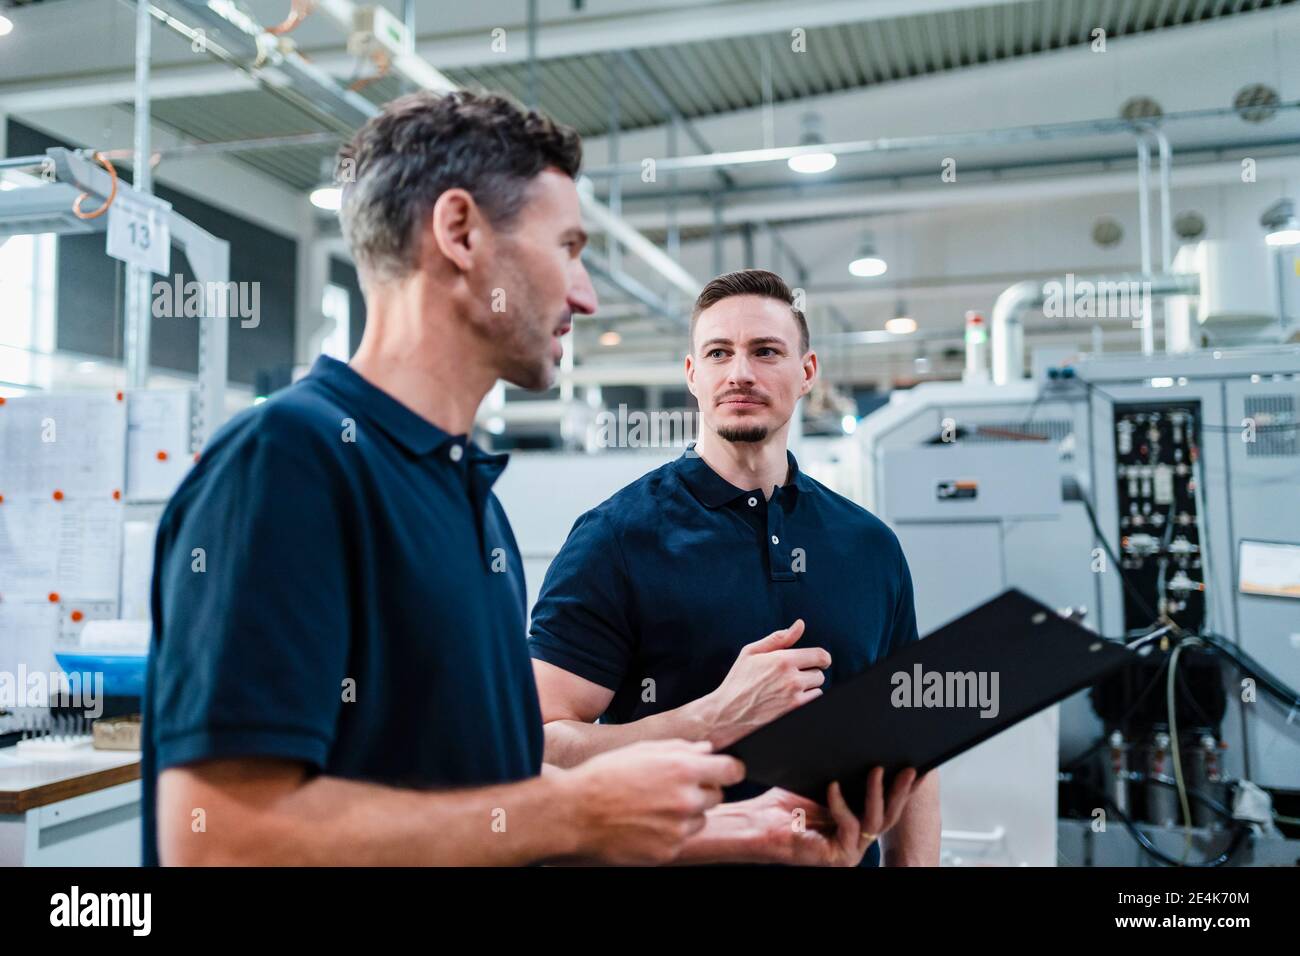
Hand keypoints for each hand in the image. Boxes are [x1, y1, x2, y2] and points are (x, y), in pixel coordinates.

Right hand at [560, 739, 745, 864]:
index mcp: (683, 769)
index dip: (728, 770)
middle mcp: (686, 799)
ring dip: (687, 814)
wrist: (575, 813)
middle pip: (717, 796)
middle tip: (672, 789)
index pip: (732, 770)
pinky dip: (670, 833)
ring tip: (654, 807)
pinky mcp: (668, 851)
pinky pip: (682, 840)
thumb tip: (706, 750)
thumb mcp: (643, 749)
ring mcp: (678, 829)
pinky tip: (646, 823)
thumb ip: (680, 748)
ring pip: (701, 819)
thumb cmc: (605, 776)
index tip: (723, 772)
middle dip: (701, 791)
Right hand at [702, 619, 829, 748]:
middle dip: (809, 673)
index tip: (820, 661)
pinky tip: (788, 700)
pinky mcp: (794, 713)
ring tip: (787, 690)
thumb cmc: (738, 680)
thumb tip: (800, 624)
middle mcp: (792, 679)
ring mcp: (794, 698)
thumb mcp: (751, 652)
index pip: (821, 656)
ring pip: (818, 690)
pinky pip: (813, 703)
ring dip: (808, 689)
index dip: (823, 658)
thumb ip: (778, 638)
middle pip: (819, 674)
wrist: (728, 713)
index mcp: (782, 660)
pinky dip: (805, 701)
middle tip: (791, 677)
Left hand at [748, 767, 922, 865]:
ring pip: (875, 821)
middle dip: (901, 790)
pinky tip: (833, 786)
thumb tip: (865, 746)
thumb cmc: (785, 802)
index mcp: (857, 820)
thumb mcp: (822, 780)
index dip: (906, 788)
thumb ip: (843, 772)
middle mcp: (857, 838)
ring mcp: (850, 850)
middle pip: (889, 814)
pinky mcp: (837, 857)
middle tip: (909, 768)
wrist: (758, 823)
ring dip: (877, 793)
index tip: (920, 768)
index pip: (888, 804)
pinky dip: (841, 803)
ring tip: (876, 769)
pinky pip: (849, 825)